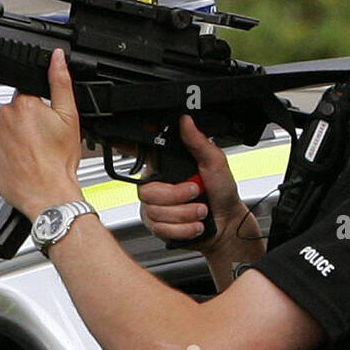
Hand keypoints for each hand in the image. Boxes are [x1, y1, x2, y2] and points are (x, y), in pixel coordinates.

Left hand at [0, 48, 83, 219]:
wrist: (47, 194)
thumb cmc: (59, 162)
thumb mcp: (70, 118)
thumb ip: (61, 83)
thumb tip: (58, 58)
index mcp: (24, 103)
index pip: (29, 92)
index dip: (41, 106)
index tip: (48, 122)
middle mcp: (3, 115)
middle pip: (17, 110)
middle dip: (29, 120)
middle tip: (44, 139)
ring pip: (6, 125)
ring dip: (17, 134)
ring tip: (33, 151)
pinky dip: (7, 147)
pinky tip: (21, 157)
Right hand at [138, 114, 245, 249]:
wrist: (227, 223)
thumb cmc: (222, 191)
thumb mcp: (215, 163)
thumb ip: (198, 142)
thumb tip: (186, 120)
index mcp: (166, 167)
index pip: (138, 155)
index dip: (126, 149)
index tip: (122, 146)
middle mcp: (156, 186)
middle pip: (147, 192)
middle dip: (178, 196)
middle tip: (196, 192)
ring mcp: (155, 207)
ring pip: (156, 212)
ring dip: (186, 214)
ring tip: (200, 209)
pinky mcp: (158, 227)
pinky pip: (161, 229)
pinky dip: (184, 228)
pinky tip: (194, 223)